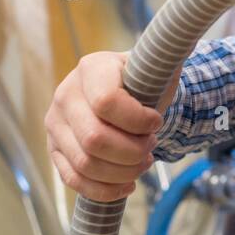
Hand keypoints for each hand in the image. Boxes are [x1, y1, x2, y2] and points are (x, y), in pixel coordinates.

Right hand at [44, 51, 173, 200]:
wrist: (121, 93)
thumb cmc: (141, 81)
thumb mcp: (154, 66)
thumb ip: (166, 58)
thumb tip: (179, 45)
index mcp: (91, 68)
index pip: (107, 102)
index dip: (138, 120)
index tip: (156, 123)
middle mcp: (65, 95)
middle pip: (95, 139)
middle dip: (132, 151)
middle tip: (151, 146)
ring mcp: (55, 124)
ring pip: (86, 164)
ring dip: (123, 171)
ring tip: (143, 162)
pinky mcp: (55, 150)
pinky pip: (74, 179)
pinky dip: (104, 189)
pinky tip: (127, 184)